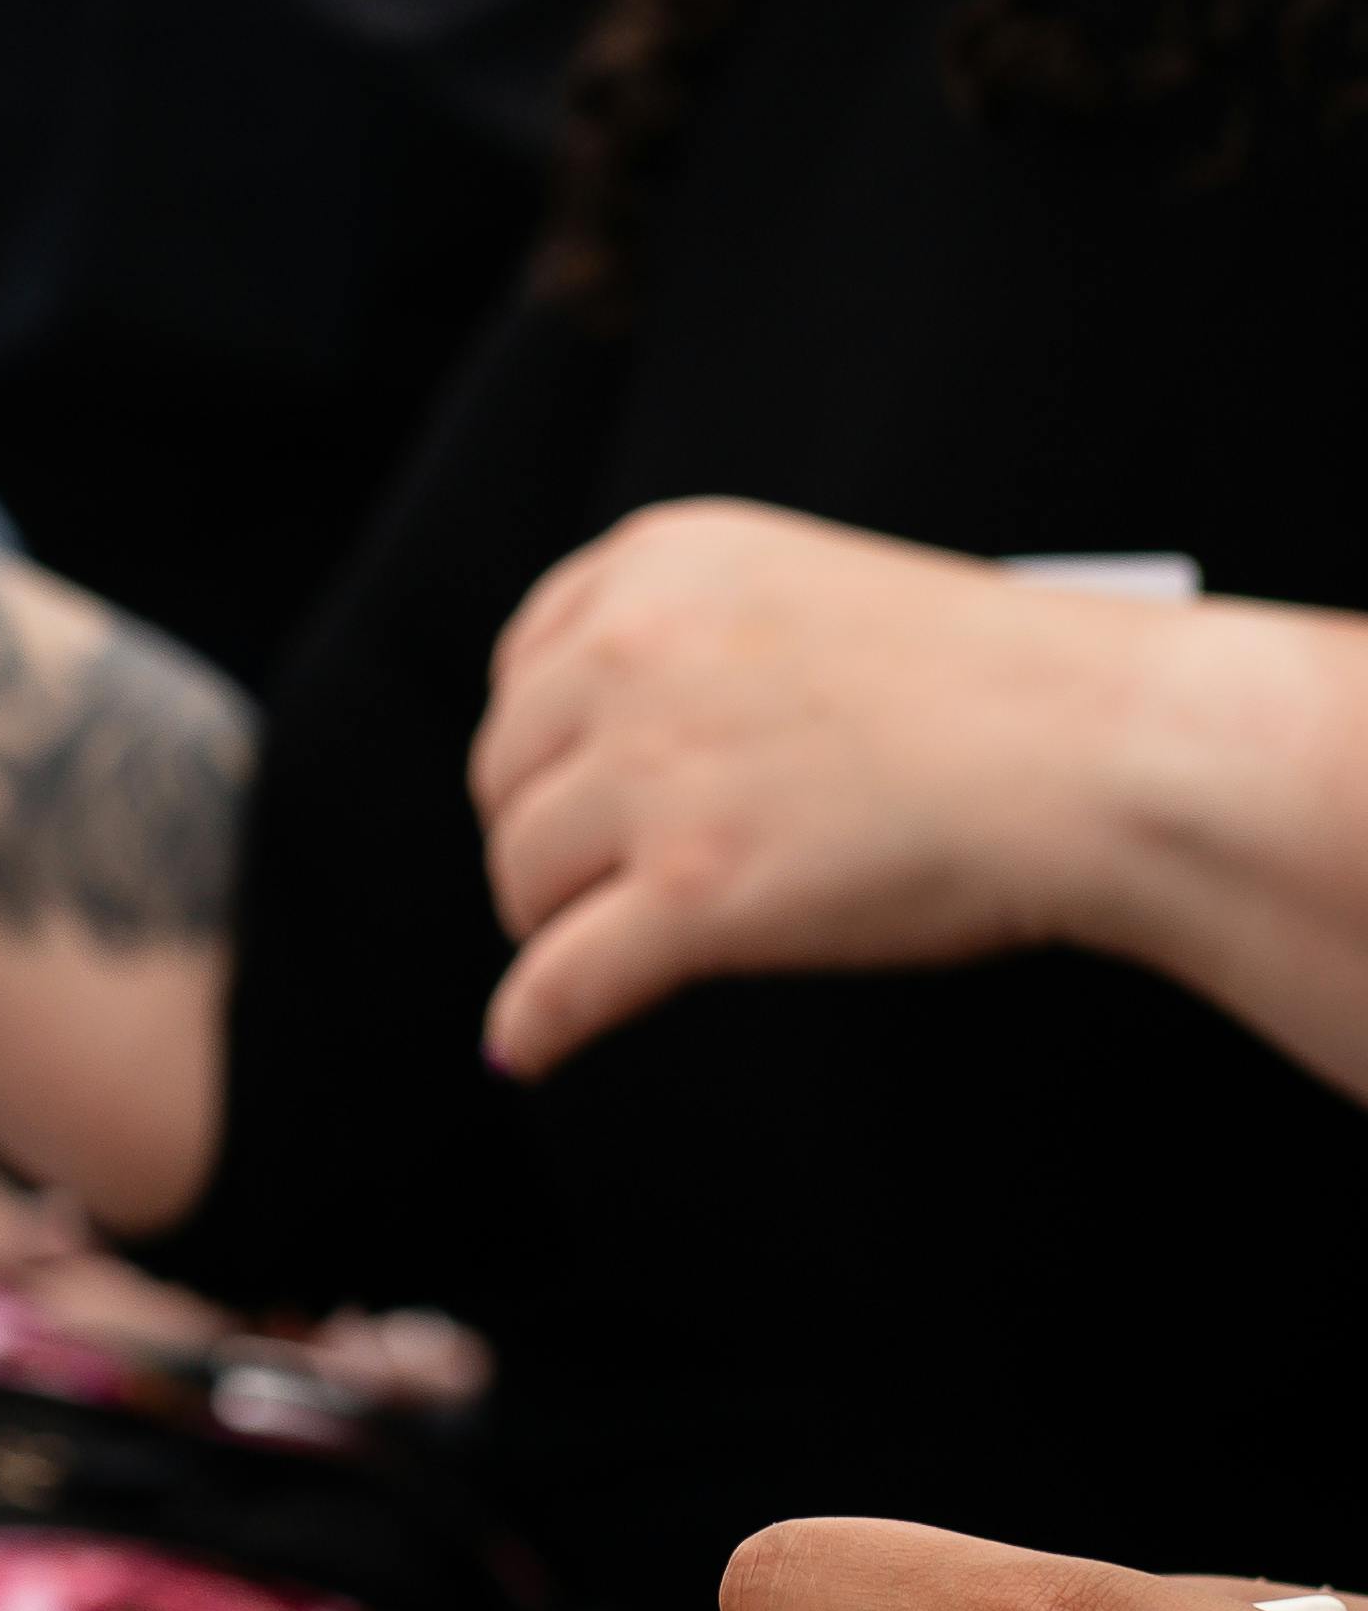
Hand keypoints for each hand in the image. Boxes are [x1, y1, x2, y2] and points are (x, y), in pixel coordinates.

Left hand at [472, 501, 1133, 1076]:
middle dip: (545, 836)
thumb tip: (620, 758)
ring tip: (600, 947)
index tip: (561, 791)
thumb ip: (700, 648)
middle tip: (591, 881)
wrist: (1099, 748)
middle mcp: (632, 654)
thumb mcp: (811, 597)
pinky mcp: (690, 892)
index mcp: (661, 564)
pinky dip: (536, 1024)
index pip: (526, 666)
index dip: (541, 748)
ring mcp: (656, 774)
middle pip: (510, 775)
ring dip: (555, 922)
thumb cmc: (1001, 686)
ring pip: (525, 875)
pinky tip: (529, 1045)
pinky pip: (563, 979)